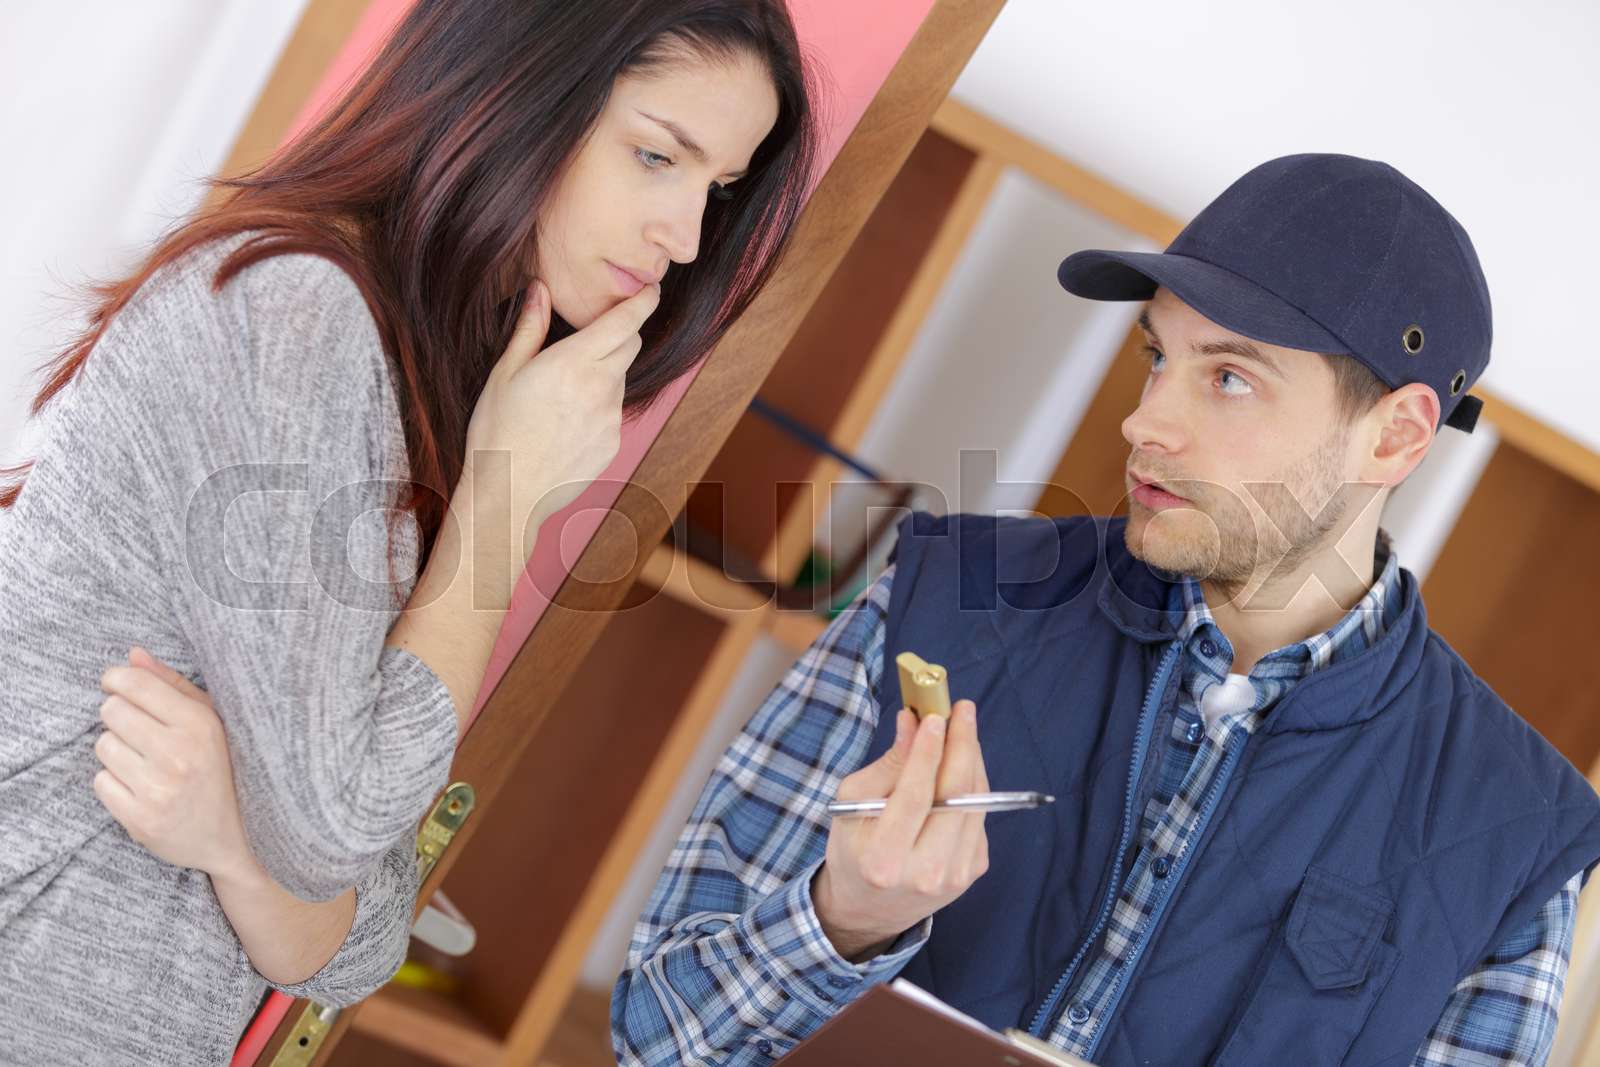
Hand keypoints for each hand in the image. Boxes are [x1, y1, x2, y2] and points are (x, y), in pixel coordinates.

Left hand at [93, 647, 252, 882]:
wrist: (235, 838)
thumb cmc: (220, 770)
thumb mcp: (210, 722)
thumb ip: (172, 686)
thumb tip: (133, 655)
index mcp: (200, 725)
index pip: (136, 685)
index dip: (117, 679)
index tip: (116, 684)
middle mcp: (178, 755)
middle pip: (111, 712)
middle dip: (119, 716)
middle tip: (139, 730)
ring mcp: (157, 790)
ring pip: (102, 746)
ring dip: (117, 750)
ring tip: (144, 761)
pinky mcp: (140, 819)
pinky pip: (100, 782)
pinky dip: (114, 782)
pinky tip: (139, 786)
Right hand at [462, 279, 660, 543]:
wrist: (508, 493)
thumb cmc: (497, 431)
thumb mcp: (504, 373)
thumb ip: (531, 328)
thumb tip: (541, 289)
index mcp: (573, 363)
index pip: (626, 322)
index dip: (644, 301)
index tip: (651, 289)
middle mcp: (601, 387)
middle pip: (631, 345)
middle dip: (621, 332)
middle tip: (592, 334)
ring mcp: (611, 418)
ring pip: (621, 378)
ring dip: (606, 370)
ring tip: (564, 388)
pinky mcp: (613, 443)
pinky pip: (614, 411)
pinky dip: (600, 404)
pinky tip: (566, 419)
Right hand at [812, 700, 990, 961]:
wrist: (869, 909)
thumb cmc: (853, 849)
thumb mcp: (852, 804)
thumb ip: (888, 764)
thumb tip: (914, 721)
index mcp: (883, 859)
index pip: (915, 796)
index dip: (928, 752)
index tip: (935, 717)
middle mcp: (924, 873)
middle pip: (955, 796)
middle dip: (962, 744)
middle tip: (962, 710)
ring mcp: (955, 876)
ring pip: (975, 802)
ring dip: (972, 759)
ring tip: (963, 729)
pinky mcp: (973, 871)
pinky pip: (979, 815)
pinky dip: (973, 784)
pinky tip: (960, 766)